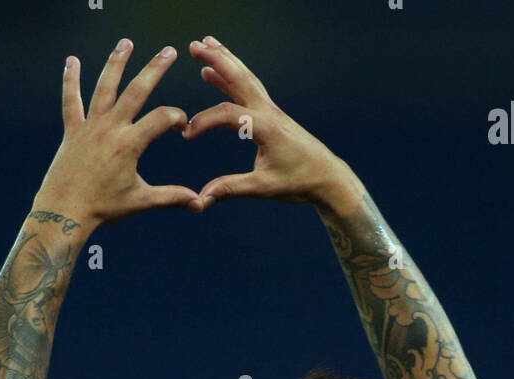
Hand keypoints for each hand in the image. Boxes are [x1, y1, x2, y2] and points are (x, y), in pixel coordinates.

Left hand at [34, 41, 202, 226]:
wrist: (64, 213)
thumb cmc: (103, 209)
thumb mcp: (141, 201)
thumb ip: (171, 197)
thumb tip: (200, 203)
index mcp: (129, 145)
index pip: (161, 118)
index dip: (177, 117)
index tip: (182, 126)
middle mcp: (110, 129)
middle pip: (136, 90)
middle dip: (155, 69)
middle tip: (169, 51)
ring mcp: (90, 127)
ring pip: (105, 87)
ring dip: (117, 63)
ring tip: (126, 43)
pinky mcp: (72, 131)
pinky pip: (71, 101)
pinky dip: (71, 80)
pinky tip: (71, 61)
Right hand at [184, 36, 357, 208]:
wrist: (327, 177)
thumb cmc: (299, 182)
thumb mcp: (264, 188)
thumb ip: (232, 189)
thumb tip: (202, 198)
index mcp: (266, 127)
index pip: (228, 114)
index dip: (204, 121)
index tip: (186, 135)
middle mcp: (269, 112)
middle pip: (240, 78)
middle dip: (217, 59)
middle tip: (195, 45)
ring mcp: (271, 110)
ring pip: (245, 78)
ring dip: (225, 60)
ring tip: (204, 45)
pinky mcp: (272, 114)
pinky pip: (249, 89)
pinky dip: (232, 78)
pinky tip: (217, 75)